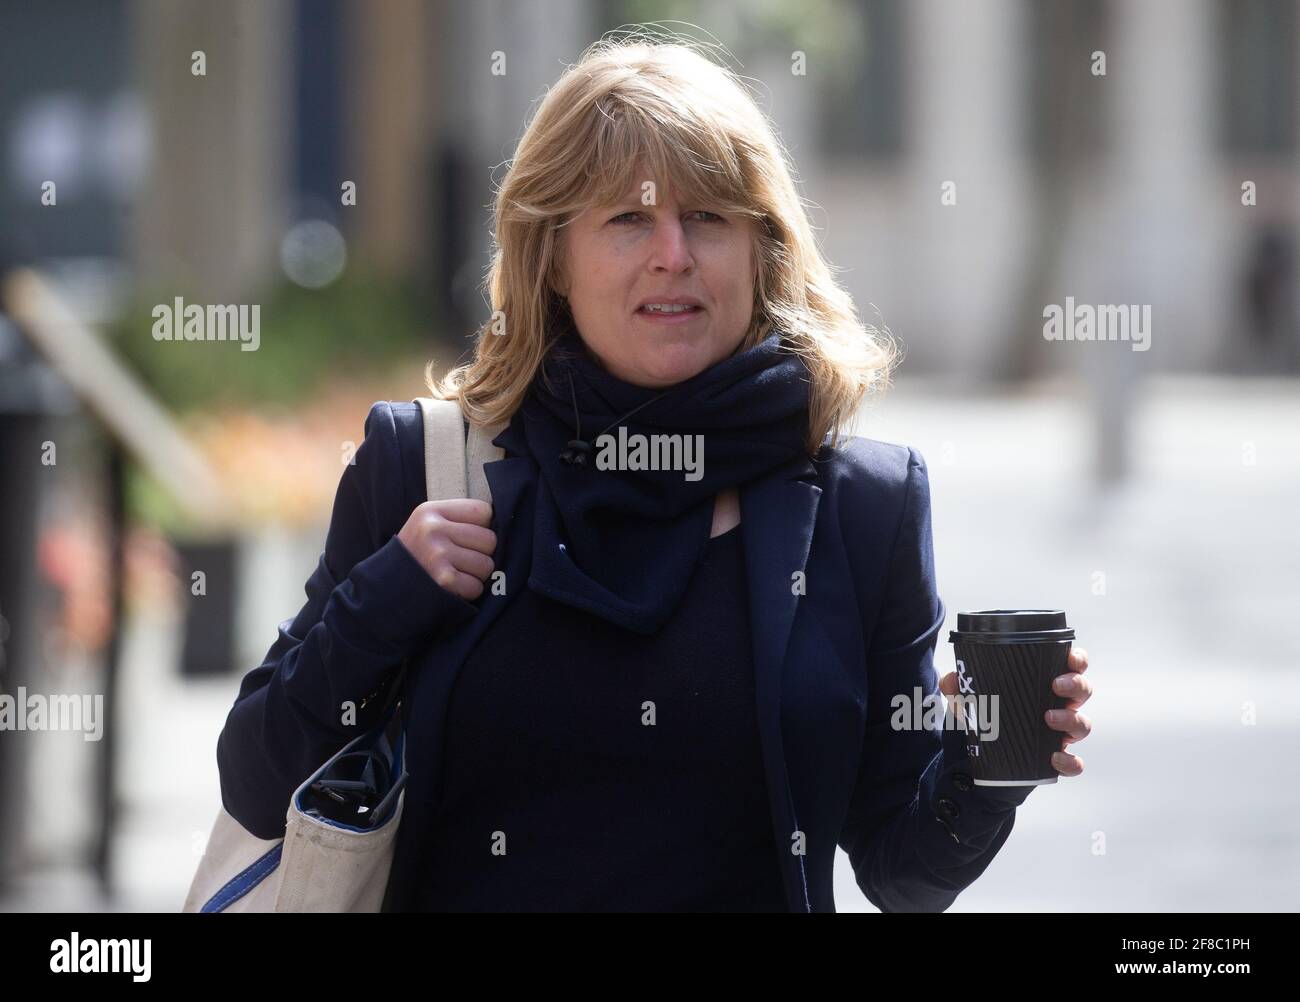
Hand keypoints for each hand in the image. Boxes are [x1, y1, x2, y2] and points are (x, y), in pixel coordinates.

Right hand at [396, 498, 496, 601]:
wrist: (384, 591)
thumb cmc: (415, 557)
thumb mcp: (427, 526)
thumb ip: (457, 520)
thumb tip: (501, 523)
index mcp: (431, 510)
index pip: (484, 511)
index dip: (482, 527)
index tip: (466, 538)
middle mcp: (433, 529)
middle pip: (490, 539)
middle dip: (481, 554)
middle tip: (460, 560)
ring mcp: (438, 554)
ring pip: (487, 564)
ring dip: (476, 575)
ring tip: (455, 573)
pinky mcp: (443, 579)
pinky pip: (477, 585)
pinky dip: (468, 591)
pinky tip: (452, 587)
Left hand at [939, 645, 1091, 776]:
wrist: (976, 757)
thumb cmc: (982, 716)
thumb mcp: (967, 699)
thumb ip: (957, 686)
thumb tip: (952, 678)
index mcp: (1043, 684)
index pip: (1071, 666)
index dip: (1077, 659)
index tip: (1070, 658)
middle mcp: (1058, 705)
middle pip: (1083, 691)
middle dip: (1076, 685)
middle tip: (1056, 686)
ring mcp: (1059, 733)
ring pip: (1082, 724)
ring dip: (1071, 719)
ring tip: (1048, 719)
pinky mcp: (1056, 759)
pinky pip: (1074, 763)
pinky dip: (1070, 761)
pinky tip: (1055, 758)